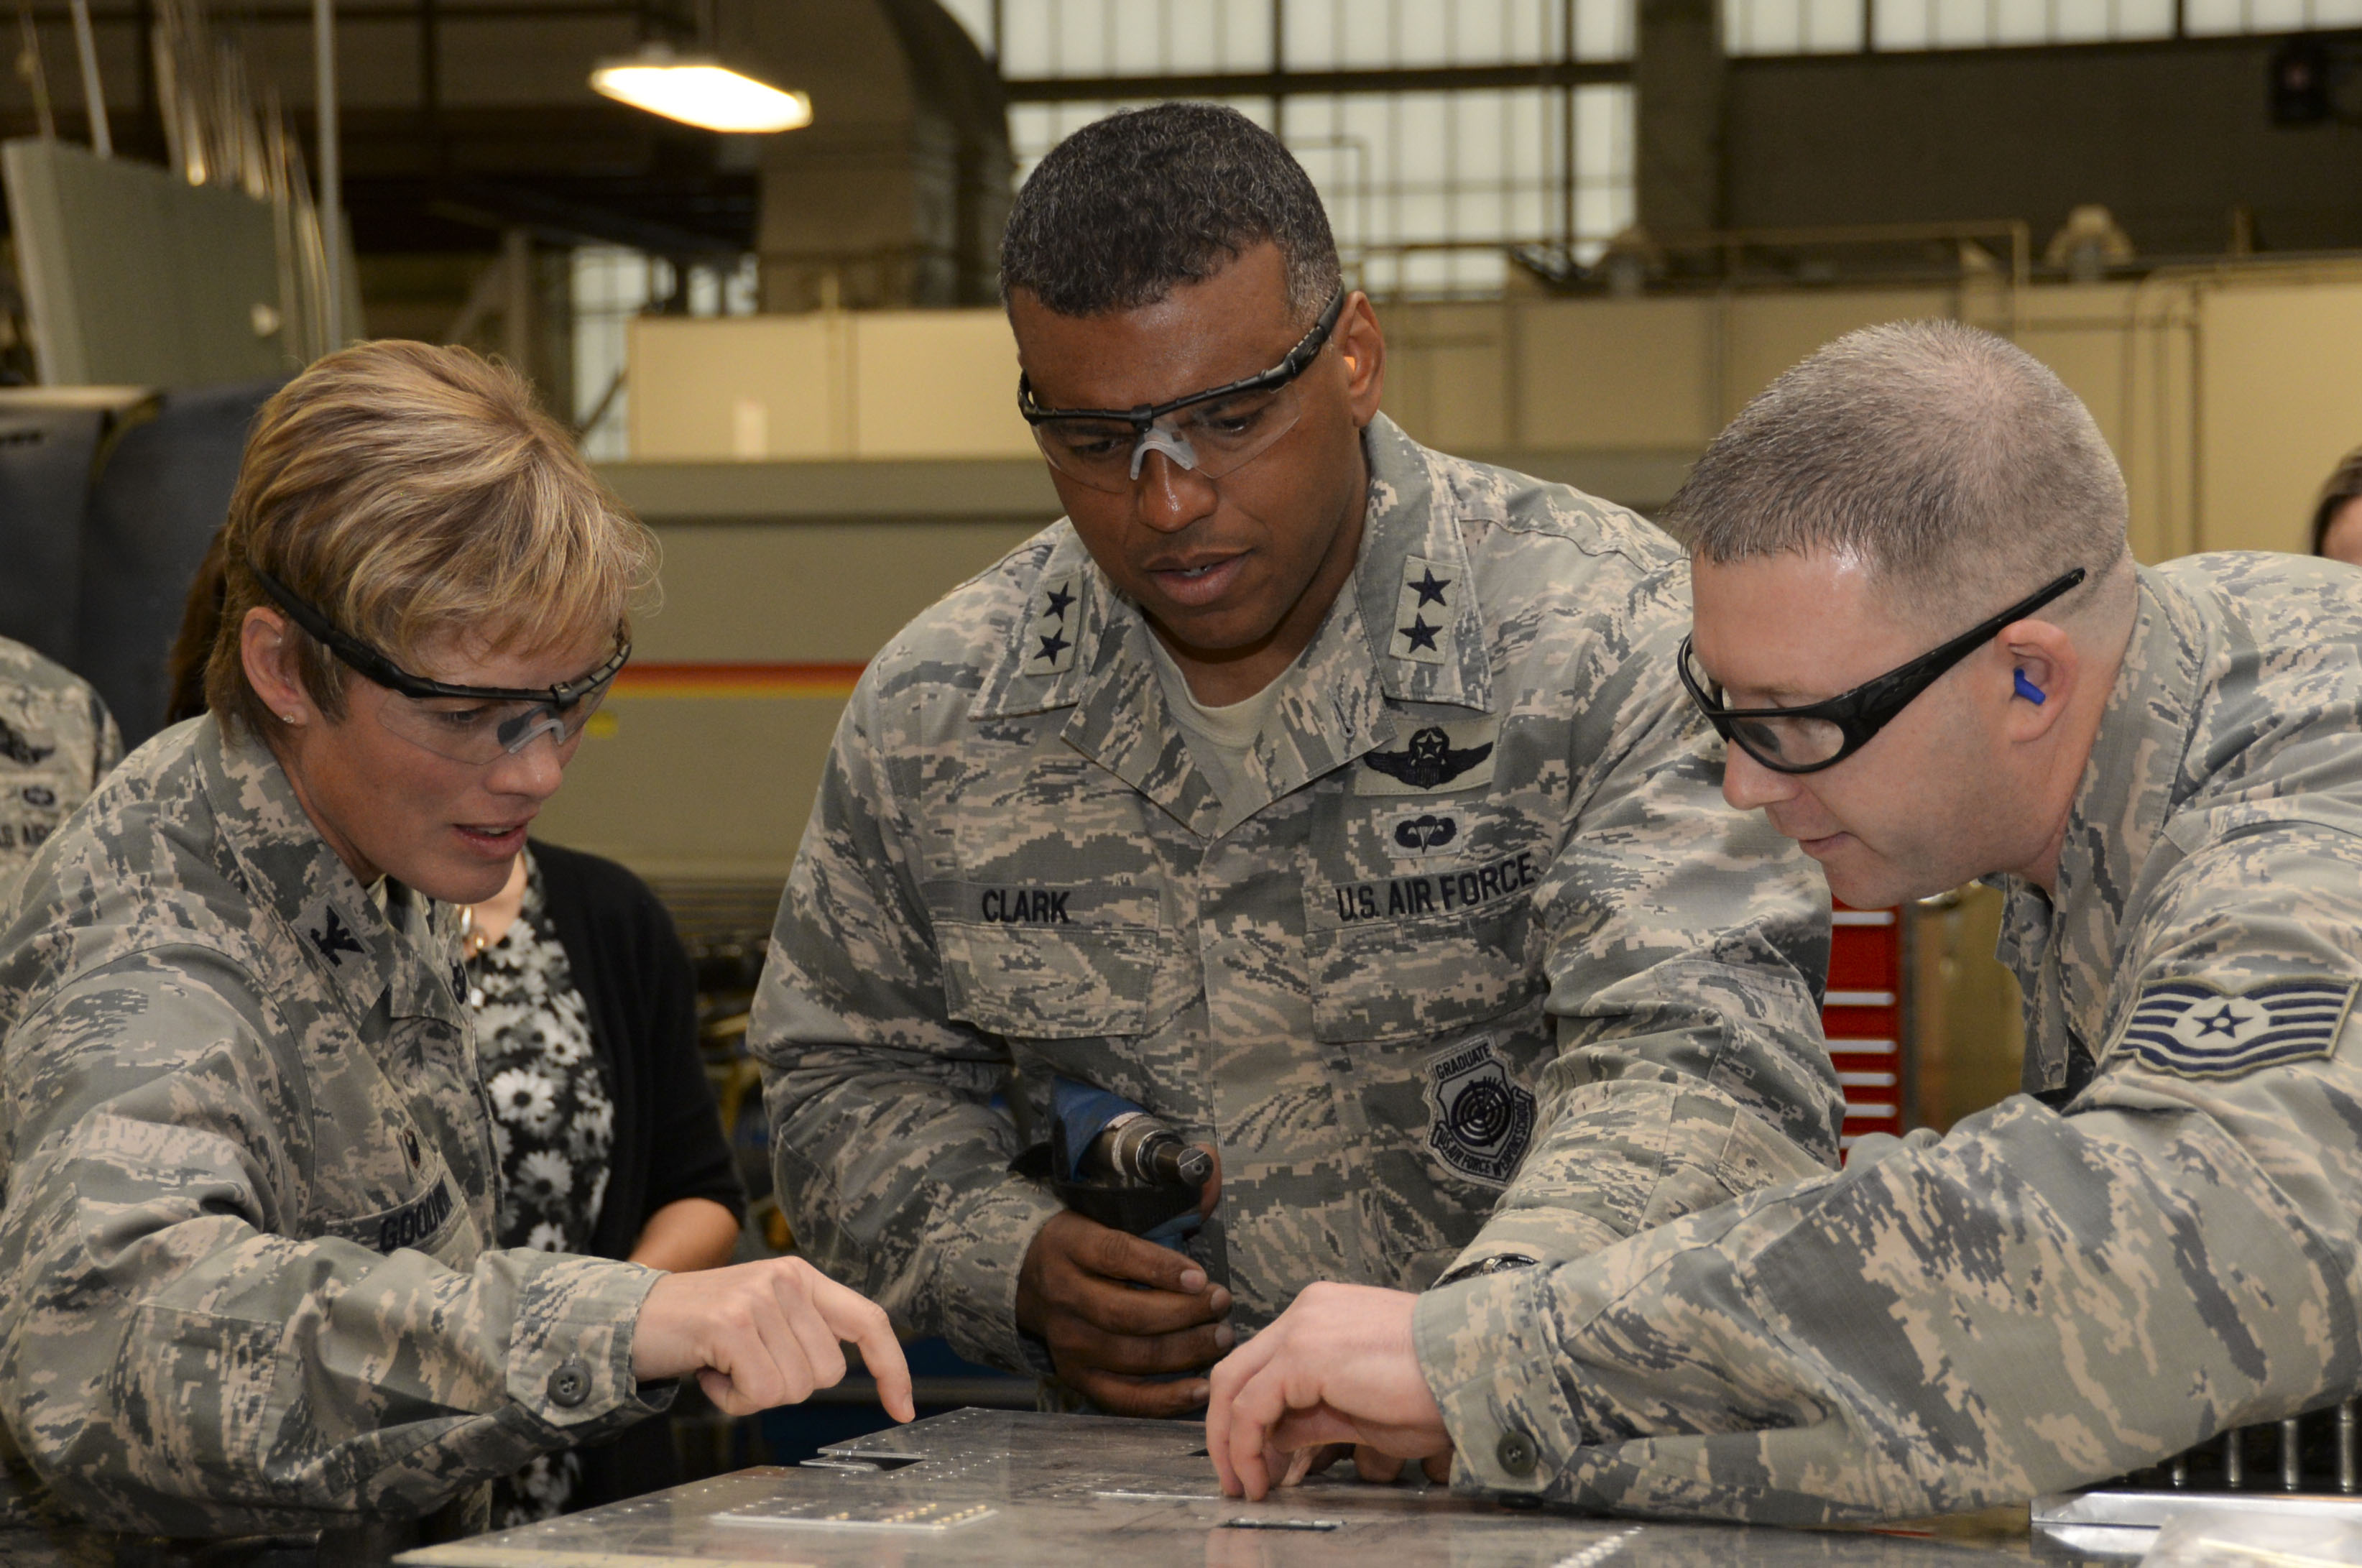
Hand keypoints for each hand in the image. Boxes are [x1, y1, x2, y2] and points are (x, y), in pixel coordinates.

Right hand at [631, 1255, 915, 1420]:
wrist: (631, 1317)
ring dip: (754, 1394)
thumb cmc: (699, 1329)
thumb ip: (802, 1333)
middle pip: (826, 1373)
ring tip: (724, 1366)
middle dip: (785, 1386)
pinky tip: (710, 1373)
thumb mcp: (761, 1317)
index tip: (901, 1407)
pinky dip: (732, 1400)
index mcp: (802, 1277)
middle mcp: (786, 1279)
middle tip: (744, 1366)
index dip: (891, 1366)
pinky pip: (759, 1392)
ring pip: (793, 1387)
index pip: (868, 1321)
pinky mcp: (732, 1324)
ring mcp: (759, 1298)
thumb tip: (837, 1369)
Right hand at [1015, 1205, 1231, 1416]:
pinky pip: (1122, 1397)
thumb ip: (1166, 1192)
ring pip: (1128, 1356)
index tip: (1200, 1276)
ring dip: (1183, 1352)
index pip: (1116, 1256)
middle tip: (1221, 1305)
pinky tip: (1199, 1388)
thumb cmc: (1088, 1240)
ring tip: (1221, 1337)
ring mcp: (1066, 1341)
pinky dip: (1163, 1399)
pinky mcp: (1075, 1375)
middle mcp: (1062, 1295)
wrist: (1029, 1276)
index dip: (1160, 1268)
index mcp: (1069, 1244)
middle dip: (1182, 1313)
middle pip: (1125, 1313)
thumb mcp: (1112, 1208)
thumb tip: (1211, 1165)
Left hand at [1206, 1281, 1451, 1500]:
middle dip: (1225, 1430)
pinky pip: (1252, 1407)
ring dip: (1230, 1444)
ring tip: (1246, 1485)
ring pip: (1233, 1386)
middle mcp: (1306, 1311)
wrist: (1475, 1365)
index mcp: (1322, 1313)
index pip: (1261, 1363)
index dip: (1246, 1416)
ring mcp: (1302, 1328)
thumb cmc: (1435, 1384)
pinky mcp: (1303, 1354)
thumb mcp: (1360, 1404)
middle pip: (1236, 1370)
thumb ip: (1312, 1413)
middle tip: (1236, 1477)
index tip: (1252, 1460)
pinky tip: (1261, 1477)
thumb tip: (1272, 1437)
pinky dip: (1245, 1446)